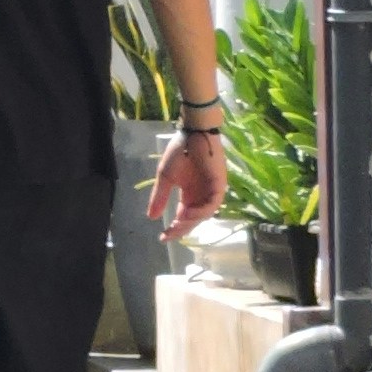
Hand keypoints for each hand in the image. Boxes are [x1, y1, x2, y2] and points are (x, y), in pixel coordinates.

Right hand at [148, 122, 226, 240]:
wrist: (193, 134)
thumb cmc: (180, 151)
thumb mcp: (165, 177)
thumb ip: (159, 197)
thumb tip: (151, 217)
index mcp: (189, 194)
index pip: (183, 217)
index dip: (174, 229)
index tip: (162, 238)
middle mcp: (201, 196)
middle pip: (194, 219)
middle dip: (182, 229)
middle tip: (169, 235)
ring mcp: (212, 191)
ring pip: (204, 214)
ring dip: (191, 221)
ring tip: (178, 223)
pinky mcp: (219, 185)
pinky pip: (212, 204)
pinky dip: (201, 211)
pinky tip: (188, 213)